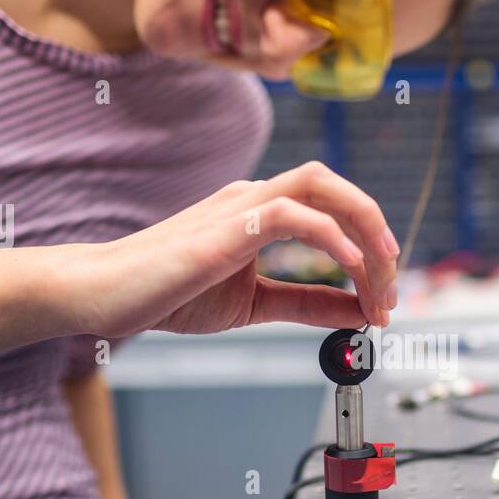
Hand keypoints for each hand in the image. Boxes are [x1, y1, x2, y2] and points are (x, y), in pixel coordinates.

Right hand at [70, 162, 399, 338]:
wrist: (107, 296)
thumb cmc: (168, 294)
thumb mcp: (256, 304)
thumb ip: (307, 303)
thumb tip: (358, 312)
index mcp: (261, 211)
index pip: (334, 210)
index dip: (371, 252)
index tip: (383, 302)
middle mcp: (255, 197)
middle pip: (337, 188)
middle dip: (378, 234)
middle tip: (391, 290)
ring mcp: (241, 206)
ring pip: (322, 186)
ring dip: (364, 231)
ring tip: (379, 279)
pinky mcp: (227, 226)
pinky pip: (293, 212)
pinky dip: (332, 236)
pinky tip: (350, 268)